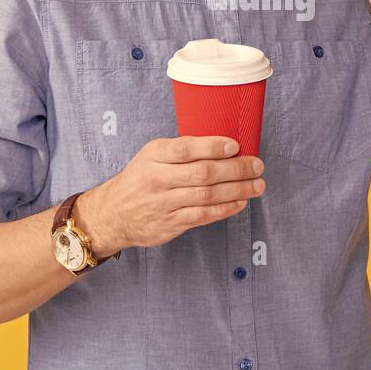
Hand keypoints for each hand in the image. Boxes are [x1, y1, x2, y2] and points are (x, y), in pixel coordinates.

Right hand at [77, 136, 265, 255]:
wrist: (112, 214)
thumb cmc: (141, 179)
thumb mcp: (152, 156)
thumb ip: (181, 149)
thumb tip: (224, 145)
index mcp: (153, 155)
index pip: (185, 148)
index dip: (212, 146)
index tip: (236, 145)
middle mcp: (157, 178)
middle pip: (202, 173)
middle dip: (235, 169)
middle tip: (257, 165)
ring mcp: (163, 203)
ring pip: (206, 196)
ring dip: (237, 190)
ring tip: (257, 185)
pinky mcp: (169, 224)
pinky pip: (202, 216)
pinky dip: (225, 209)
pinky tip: (240, 202)